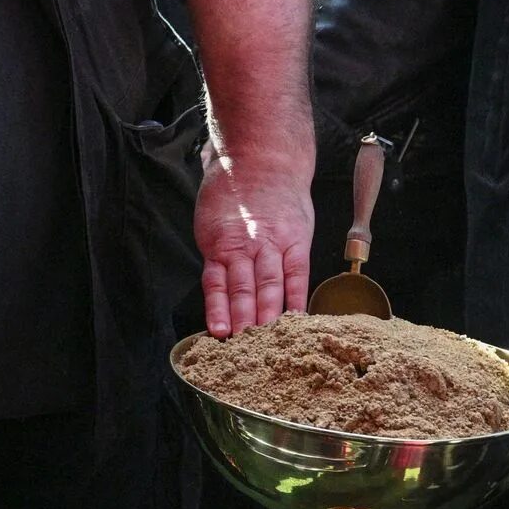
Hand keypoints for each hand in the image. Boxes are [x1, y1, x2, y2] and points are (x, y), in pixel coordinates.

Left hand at [195, 138, 312, 335]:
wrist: (263, 159)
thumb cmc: (233, 190)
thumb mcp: (212, 220)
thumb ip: (217, 254)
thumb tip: (218, 290)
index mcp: (219, 242)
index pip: (216, 284)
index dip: (218, 310)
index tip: (219, 333)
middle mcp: (245, 244)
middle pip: (244, 289)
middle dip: (244, 321)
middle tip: (245, 348)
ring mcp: (272, 242)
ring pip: (270, 285)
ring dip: (268, 315)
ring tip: (267, 341)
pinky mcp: (296, 240)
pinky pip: (297, 273)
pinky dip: (296, 297)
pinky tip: (296, 318)